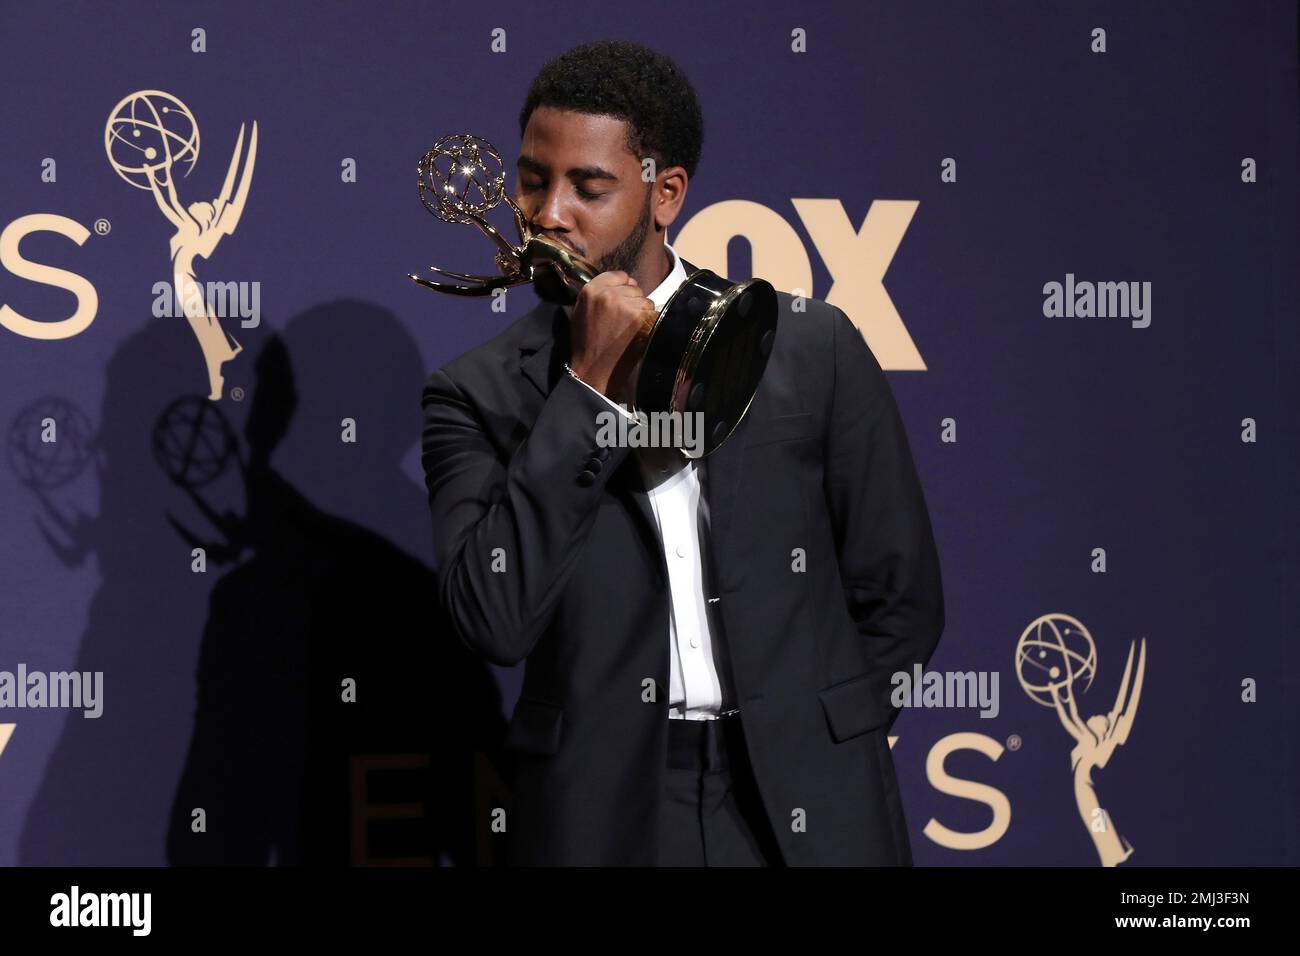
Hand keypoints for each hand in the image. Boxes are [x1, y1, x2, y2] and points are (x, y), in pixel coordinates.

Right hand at [567, 271, 657, 404]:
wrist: (594, 369)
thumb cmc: (587, 342)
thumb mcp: (582, 310)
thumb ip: (600, 292)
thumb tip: (629, 282)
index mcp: (591, 290)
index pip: (620, 275)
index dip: (623, 287)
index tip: (622, 300)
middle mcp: (609, 294)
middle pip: (635, 288)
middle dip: (633, 301)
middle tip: (623, 321)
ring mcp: (626, 306)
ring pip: (646, 300)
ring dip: (642, 313)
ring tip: (630, 330)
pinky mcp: (640, 319)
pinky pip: (654, 313)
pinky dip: (650, 323)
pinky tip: (638, 334)